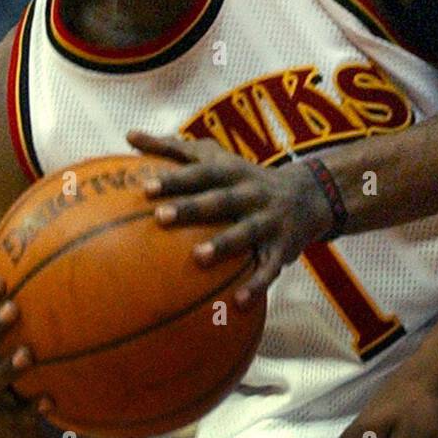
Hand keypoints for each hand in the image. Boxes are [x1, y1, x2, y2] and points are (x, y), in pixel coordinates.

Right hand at [0, 226, 52, 435]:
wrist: (12, 421)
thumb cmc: (6, 351)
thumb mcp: (4, 315)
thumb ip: (1, 276)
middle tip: (11, 301)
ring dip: (8, 366)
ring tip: (29, 353)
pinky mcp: (5, 417)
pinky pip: (17, 414)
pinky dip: (31, 408)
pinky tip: (49, 401)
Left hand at [128, 131, 333, 306]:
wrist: (309, 195)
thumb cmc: (243, 178)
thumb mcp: (216, 159)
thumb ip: (174, 149)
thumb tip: (129, 135)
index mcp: (232, 172)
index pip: (200, 173)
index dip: (174, 179)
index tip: (145, 187)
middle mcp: (252, 193)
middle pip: (220, 199)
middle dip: (193, 208)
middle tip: (160, 217)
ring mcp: (270, 220)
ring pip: (246, 232)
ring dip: (224, 243)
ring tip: (198, 257)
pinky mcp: (283, 247)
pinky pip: (269, 268)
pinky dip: (256, 285)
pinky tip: (237, 302)